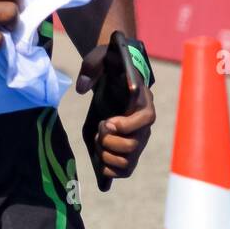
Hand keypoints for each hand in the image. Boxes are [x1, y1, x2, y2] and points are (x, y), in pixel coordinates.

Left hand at [76, 44, 155, 179]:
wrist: (114, 76)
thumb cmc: (110, 66)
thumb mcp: (101, 57)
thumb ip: (92, 66)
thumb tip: (82, 87)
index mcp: (143, 102)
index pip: (146, 118)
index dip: (127, 125)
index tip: (106, 122)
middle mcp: (144, 125)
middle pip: (134, 145)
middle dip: (109, 141)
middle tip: (99, 127)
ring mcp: (138, 140)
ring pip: (128, 161)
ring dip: (106, 155)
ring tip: (98, 141)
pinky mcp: (129, 151)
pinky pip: (125, 171)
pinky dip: (109, 170)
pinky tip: (99, 157)